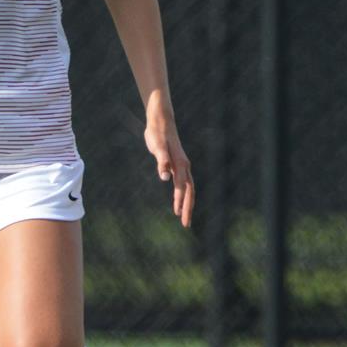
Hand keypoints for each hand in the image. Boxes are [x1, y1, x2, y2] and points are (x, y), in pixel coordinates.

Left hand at [144, 111, 194, 227]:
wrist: (161, 121)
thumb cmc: (158, 133)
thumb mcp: (157, 146)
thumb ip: (162, 162)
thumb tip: (165, 178)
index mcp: (180, 164)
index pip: (182, 188)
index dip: (181, 202)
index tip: (179, 215)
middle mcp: (184, 166)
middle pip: (189, 191)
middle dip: (188, 208)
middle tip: (186, 224)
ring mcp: (182, 166)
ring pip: (188, 188)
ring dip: (187, 203)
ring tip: (183, 217)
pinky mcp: (177, 164)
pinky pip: (183, 183)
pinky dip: (182, 194)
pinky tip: (178, 202)